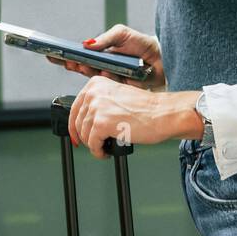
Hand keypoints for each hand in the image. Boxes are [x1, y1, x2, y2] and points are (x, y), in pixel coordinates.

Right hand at [46, 23, 165, 90]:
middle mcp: (103, 69)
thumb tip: (86, 44)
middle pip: (82, 70)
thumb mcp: (122, 34)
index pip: (78, 57)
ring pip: (95, 80)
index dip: (65, 57)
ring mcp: (112, 81)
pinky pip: (111, 88)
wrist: (164, 59)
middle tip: (71, 61)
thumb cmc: (143, 45)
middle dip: (75, 66)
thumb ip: (105, 38)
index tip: (52, 54)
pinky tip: (115, 75)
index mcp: (101, 55)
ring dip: (93, 72)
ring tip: (95, 66)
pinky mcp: (121, 91)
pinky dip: (111, 81)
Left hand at [67, 75, 190, 158]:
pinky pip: (92, 144)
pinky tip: (106, 151)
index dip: (74, 125)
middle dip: (85, 137)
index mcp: (96, 84)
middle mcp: (94, 93)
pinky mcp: (101, 123)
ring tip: (104, 147)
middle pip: (78, 122)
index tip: (76, 135)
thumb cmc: (146, 108)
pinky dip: (98, 151)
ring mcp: (97, 108)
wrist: (162, 114)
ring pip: (84, 134)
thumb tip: (87, 119)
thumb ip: (100, 104)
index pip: (75, 107)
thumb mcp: (116, 97)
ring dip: (93, 145)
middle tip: (94, 144)